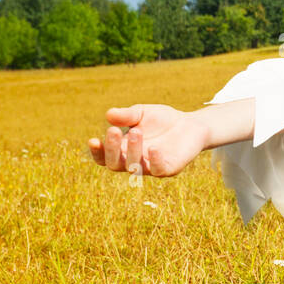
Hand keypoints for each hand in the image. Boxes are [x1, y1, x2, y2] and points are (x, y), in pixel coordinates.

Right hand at [87, 104, 205, 177]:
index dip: (97, 152)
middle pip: (115, 164)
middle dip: (112, 149)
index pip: (103, 157)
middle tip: (114, 130)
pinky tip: (153, 149)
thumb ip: (127, 115)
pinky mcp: (169, 168)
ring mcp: (151, 167)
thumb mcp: (142, 113)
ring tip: (137, 131)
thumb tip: (109, 114)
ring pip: (134, 168)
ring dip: (133, 151)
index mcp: (122, 150)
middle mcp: (134, 161)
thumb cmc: (161, 120)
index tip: (93, 140)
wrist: (190, 124)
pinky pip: (158, 170)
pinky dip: (154, 161)